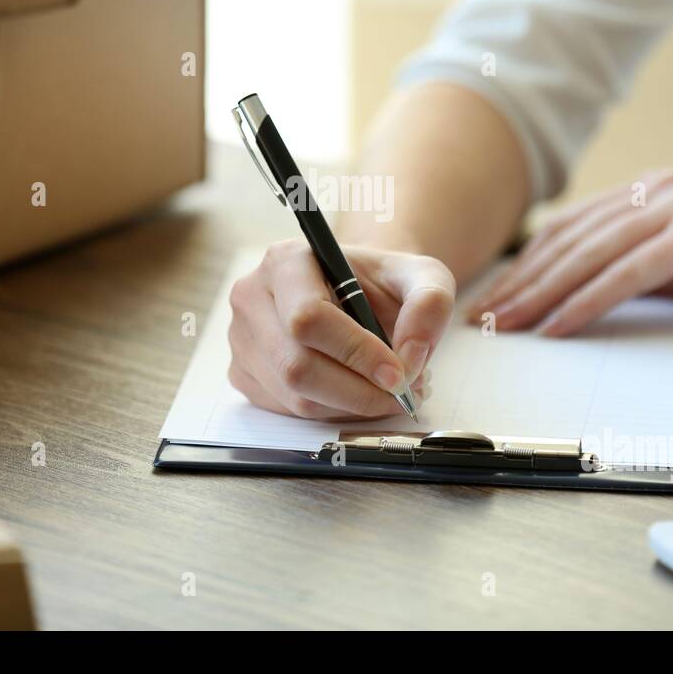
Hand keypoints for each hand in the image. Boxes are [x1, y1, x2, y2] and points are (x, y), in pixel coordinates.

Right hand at [228, 240, 455, 419]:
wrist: (358, 292)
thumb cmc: (383, 283)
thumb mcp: (422, 276)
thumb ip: (430, 303)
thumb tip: (411, 353)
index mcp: (286, 261)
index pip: (308, 318)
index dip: (356, 353)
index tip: (398, 374)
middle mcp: (252, 297)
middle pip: (296, 366)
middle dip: (358, 391)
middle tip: (401, 393)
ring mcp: (242, 338)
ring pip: (294, 397)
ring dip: (351, 406)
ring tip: (389, 391)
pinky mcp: (244, 373)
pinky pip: (287, 411)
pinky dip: (333, 412)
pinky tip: (357, 392)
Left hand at [471, 171, 672, 335]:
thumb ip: (639, 263)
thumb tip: (582, 291)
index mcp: (650, 190)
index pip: (569, 229)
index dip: (526, 264)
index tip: (496, 297)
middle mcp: (656, 189)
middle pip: (568, 240)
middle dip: (520, 282)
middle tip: (484, 317)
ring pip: (588, 256)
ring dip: (541, 295)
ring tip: (508, 326)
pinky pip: (625, 275)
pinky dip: (586, 303)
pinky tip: (559, 328)